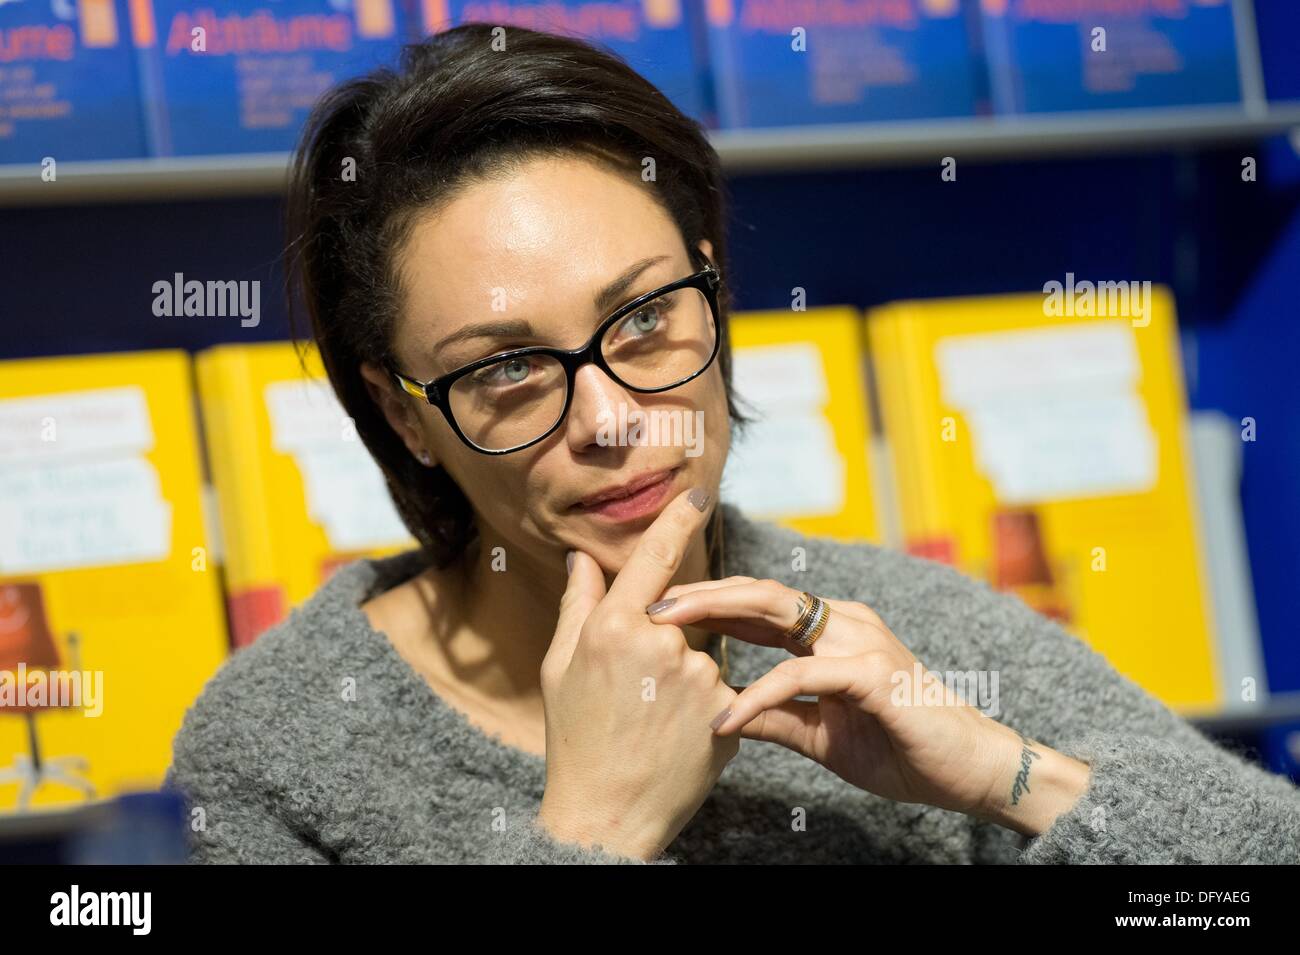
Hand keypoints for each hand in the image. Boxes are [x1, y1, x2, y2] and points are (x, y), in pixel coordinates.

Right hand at [537, 488, 740, 859]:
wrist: (607, 817)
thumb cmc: (574, 740)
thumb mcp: (558, 669)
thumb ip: (578, 606)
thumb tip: (583, 557)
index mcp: (614, 627)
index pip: (654, 558)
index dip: (678, 519)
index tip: (698, 490)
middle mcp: (662, 644)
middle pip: (679, 616)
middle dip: (663, 644)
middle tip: (632, 696)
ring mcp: (700, 678)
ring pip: (701, 657)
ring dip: (682, 680)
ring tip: (649, 726)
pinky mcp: (729, 710)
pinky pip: (722, 692)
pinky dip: (703, 710)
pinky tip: (675, 740)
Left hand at [646, 575, 1015, 818]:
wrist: (972, 771)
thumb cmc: (903, 748)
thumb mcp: (821, 735)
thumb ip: (775, 717)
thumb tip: (720, 711)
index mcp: (830, 634)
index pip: (757, 606)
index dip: (707, 604)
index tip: (655, 613)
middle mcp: (844, 623)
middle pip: (758, 593)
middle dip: (698, 593)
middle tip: (644, 603)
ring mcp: (860, 641)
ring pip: (775, 612)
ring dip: (715, 617)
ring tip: (663, 632)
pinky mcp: (872, 673)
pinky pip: (800, 675)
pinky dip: (757, 694)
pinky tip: (722, 718)